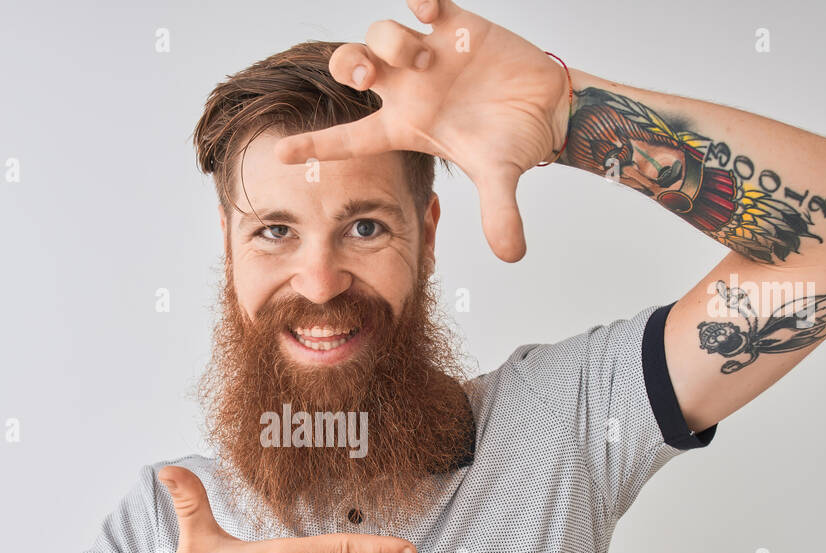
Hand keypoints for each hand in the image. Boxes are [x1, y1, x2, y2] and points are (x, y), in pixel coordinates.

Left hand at [273, 0, 570, 262]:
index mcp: (405, 127)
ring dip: (393, 42)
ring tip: (425, 59)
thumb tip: (513, 255)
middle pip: (351, 67)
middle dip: (350, 65)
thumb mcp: (501, 177)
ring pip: (381, 34)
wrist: (546, 107)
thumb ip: (500, 212)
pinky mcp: (455, 25)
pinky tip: (427, 7)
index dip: (314, 146)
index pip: (349, 139)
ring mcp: (427, 55)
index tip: (279, 154)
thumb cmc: (512, 142)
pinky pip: (425, 1)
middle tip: (368, 76)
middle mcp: (407, 89)